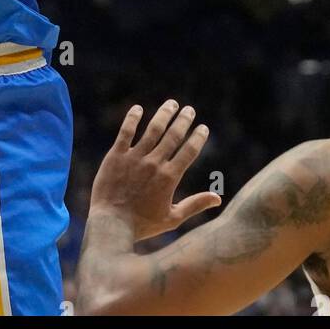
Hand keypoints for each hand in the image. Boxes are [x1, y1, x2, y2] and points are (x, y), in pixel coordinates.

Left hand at [89, 99, 221, 241]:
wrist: (111, 224)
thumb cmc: (143, 225)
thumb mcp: (173, 219)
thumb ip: (195, 205)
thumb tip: (218, 198)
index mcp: (169, 177)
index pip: (189, 151)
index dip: (198, 137)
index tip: (203, 127)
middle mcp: (154, 163)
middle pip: (173, 135)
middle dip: (183, 120)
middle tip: (189, 109)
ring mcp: (134, 157)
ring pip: (152, 129)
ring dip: (164, 114)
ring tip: (171, 104)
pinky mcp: (116, 155)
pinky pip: (126, 131)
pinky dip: (133, 118)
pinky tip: (138, 108)